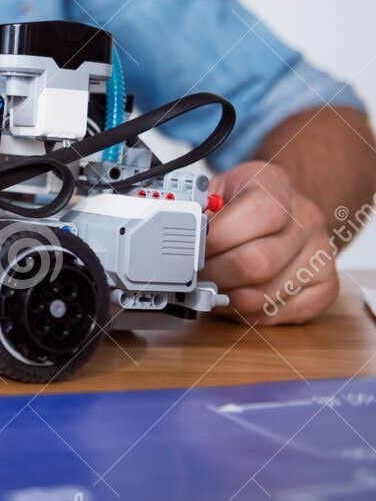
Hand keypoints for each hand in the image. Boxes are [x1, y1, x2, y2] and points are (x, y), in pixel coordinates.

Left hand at [201, 160, 339, 324]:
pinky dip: (246, 314)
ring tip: (211, 286)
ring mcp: (321, 254)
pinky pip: (278, 314)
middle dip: (215, 274)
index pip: (258, 213)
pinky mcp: (325, 287)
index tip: (193, 248)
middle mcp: (306, 219)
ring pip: (265, 294)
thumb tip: (176, 237)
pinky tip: (234, 297)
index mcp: (276, 186)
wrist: (280, 212)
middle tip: (196, 274)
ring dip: (227, 297)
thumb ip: (197, 211)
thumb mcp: (214, 190)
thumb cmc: (240, 204)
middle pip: (258, 262)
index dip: (218, 237)